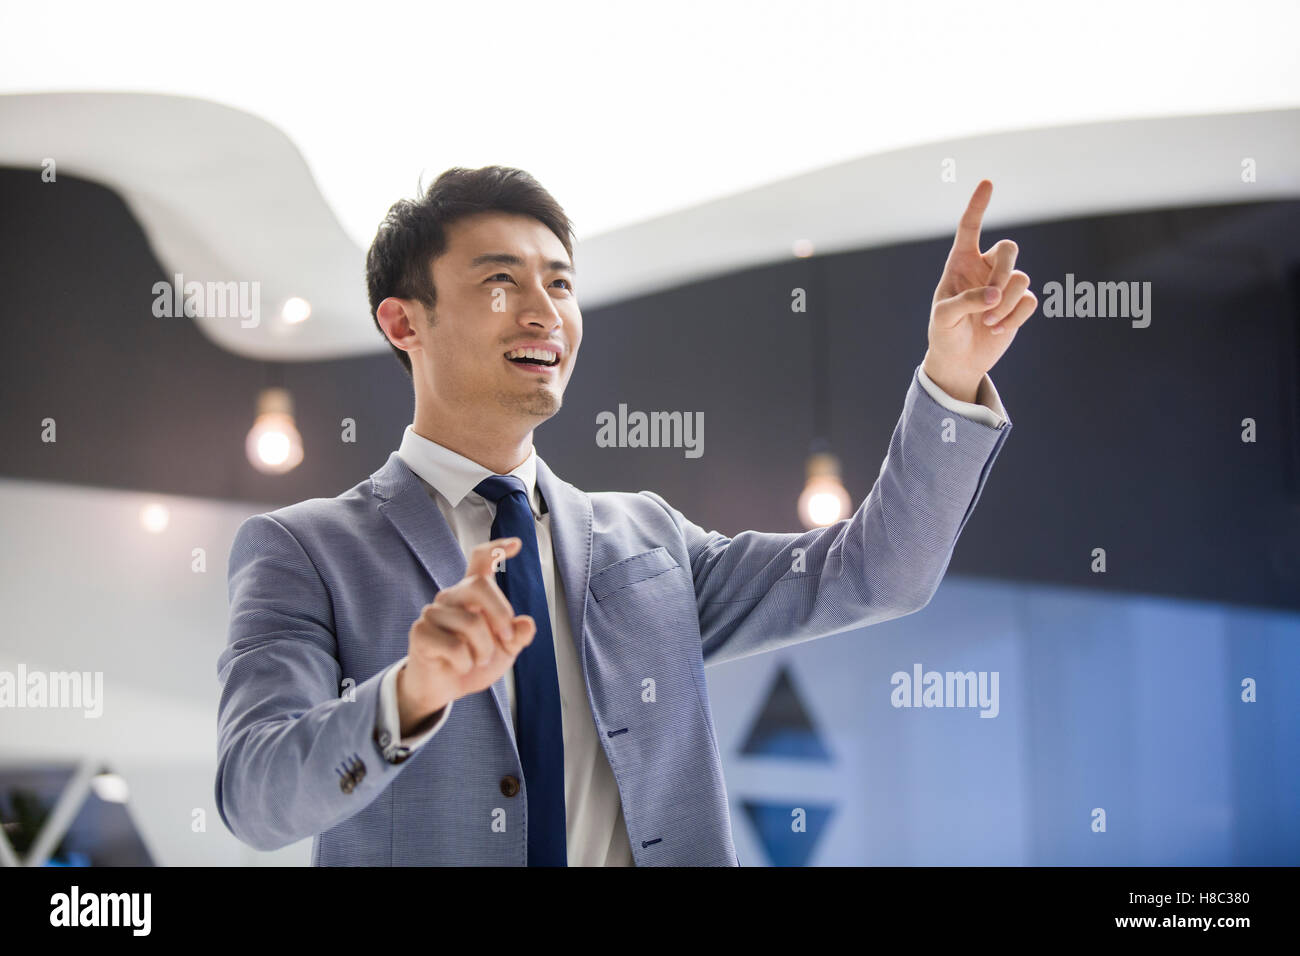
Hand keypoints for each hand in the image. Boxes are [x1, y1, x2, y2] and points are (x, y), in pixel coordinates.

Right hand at [396, 537, 535, 734]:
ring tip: (476, 660)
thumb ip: (517, 636)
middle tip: (506, 639)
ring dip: (483, 651)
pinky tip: (458, 666)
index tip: (516, 544)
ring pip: (471, 623)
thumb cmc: (472, 662)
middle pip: (479, 584)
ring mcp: (433, 612)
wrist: (444, 689)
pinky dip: (465, 664)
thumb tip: (527, 624)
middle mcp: (452, 596)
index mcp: (473, 594)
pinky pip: (455, 647)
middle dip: (500, 613)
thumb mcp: (504, 651)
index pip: (480, 560)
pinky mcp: (420, 631)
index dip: (497, 549)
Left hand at [923, 179, 1036, 402]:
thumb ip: (966, 301)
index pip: (970, 228)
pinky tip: (998, 329)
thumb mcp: (944, 318)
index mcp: (960, 263)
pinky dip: (1014, 316)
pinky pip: (1029, 300)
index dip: (978, 206)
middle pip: (1010, 249)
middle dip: (1004, 272)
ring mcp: (1004, 285)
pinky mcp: (1019, 304)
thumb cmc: (944, 333)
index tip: (987, 183)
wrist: (959, 361)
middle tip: (991, 298)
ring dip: (1006, 303)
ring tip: (988, 322)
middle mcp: (985, 269)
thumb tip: (995, 293)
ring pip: (1021, 278)